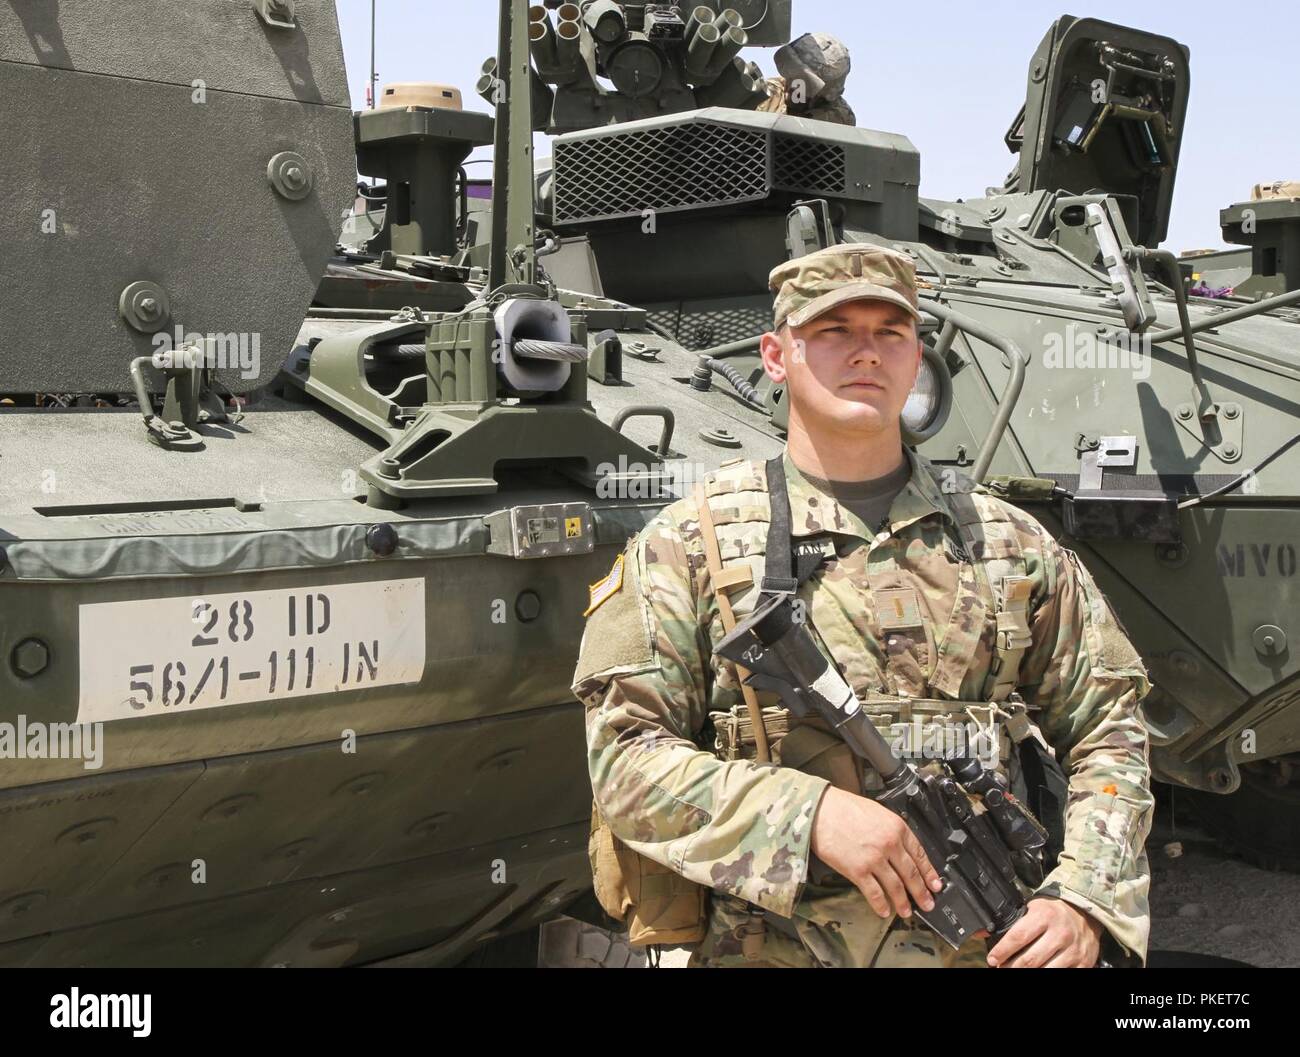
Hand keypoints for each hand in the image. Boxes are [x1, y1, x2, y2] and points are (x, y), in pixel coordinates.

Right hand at [810, 786, 942, 919]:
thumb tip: (901, 850)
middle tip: (928, 904)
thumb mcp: (877, 812)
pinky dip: (881, 904)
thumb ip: (892, 830)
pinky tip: (884, 911)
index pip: (920, 855)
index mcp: (897, 827)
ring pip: (896, 887)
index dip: (929, 873)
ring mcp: (874, 859)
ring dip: (903, 903)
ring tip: (906, 912)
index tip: (935, 885)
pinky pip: (874, 893)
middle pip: (911, 874)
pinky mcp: (858, 870)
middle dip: (921, 892)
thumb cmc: (844, 808)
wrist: (820, 810)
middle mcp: (890, 844)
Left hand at [987, 898, 1103, 967]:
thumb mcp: (1032, 908)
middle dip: (1011, 967)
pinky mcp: (1083, 962)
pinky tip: (1038, 972)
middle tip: (1001, 968)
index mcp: (1044, 916)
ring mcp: (1073, 950)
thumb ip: (1014, 922)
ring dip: (1026, 974)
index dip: (1002, 951)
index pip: (1018, 937)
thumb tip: (984, 933)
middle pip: (1030, 960)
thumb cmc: (1053, 911)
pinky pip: (1062, 975)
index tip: (992, 959)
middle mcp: (1060, 933)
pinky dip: (1046, 975)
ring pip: (1045, 971)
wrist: (1084, 912)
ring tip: (1015, 971)